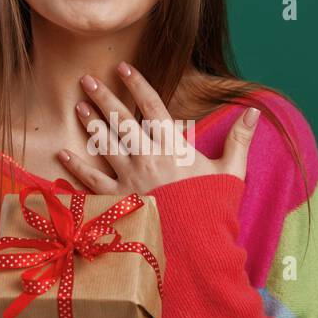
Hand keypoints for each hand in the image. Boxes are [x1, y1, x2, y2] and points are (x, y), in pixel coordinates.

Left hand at [57, 62, 260, 194]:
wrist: (197, 249)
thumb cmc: (214, 211)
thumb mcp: (231, 174)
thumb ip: (239, 140)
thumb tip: (254, 110)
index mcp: (173, 148)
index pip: (152, 106)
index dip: (137, 84)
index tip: (123, 68)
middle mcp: (147, 158)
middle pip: (121, 121)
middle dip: (103, 97)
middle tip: (87, 79)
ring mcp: (130, 180)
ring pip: (104, 145)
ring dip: (90, 125)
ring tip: (78, 107)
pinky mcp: (118, 202)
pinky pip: (92, 182)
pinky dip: (76, 168)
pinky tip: (62, 155)